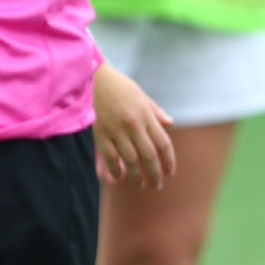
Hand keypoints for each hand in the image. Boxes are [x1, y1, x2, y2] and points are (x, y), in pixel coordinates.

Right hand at [92, 63, 174, 188]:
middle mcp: (134, 125)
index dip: (168, 161)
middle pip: (149, 156)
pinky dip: (115, 170)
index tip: (170, 173)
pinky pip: (110, 157)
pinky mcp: (100, 134)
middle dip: (154, 174)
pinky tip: (119, 177)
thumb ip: (155, 112)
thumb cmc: (118, 86)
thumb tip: (170, 123)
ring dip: (136, 176)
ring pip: (131, 160)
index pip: (163, 143)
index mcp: (146, 115)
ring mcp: (117, 131)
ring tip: (140, 185)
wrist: (93, 79)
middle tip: (156, 185)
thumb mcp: (141, 96)